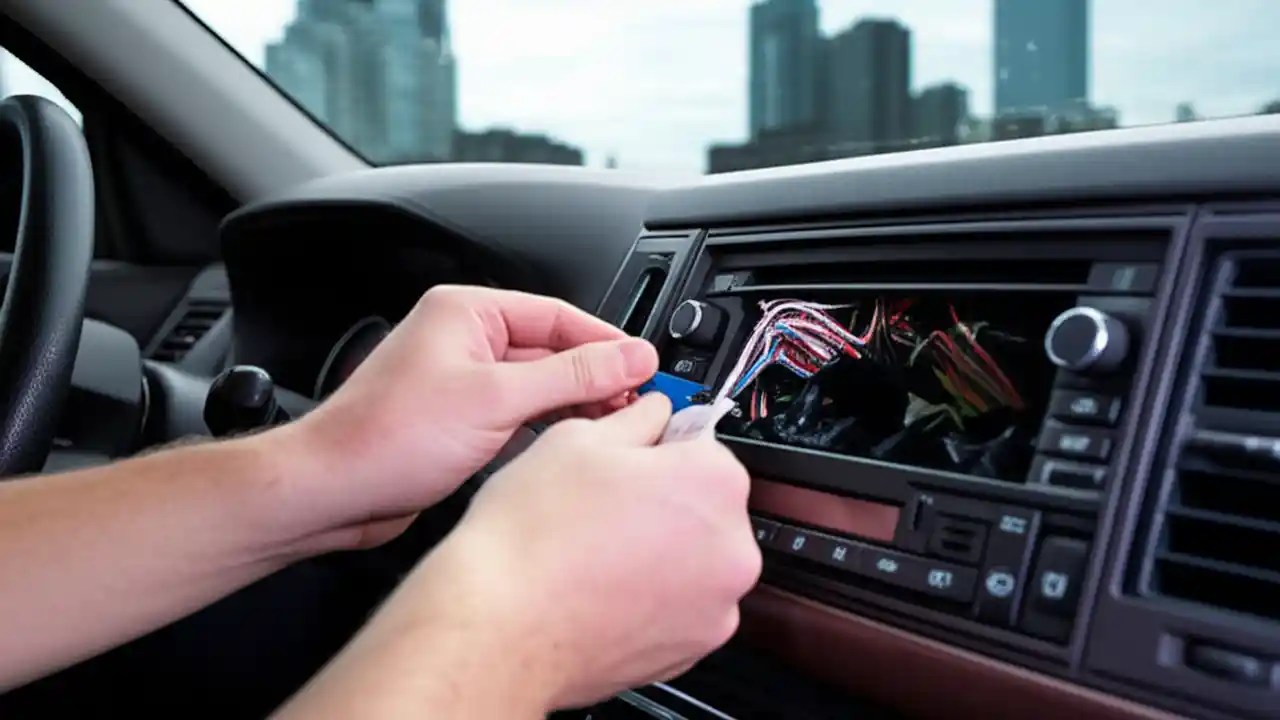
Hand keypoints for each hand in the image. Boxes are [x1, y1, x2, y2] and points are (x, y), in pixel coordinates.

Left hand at [270, 285, 658, 550]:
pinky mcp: (464, 421)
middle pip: (554, 350)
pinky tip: (576, 443)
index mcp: (467, 313)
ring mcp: (465, 383)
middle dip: (597, 377)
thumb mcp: (495, 399)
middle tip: (641, 401)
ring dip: (577, 404)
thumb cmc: (385, 438)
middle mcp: (465, 341)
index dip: (607, 341)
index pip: (558, 315)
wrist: (332, 493)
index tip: (646, 365)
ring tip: (617, 425)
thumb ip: (571, 376)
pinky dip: (551, 426)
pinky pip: (522, 414)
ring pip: (541, 386)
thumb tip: (628, 357)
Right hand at [274, 395, 760, 717]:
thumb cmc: (518, 536)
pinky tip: (582, 569)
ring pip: (682, 548)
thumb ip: (634, 412)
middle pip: (698, 498)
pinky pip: (666, 594)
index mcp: (709, 487)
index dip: (659, 430)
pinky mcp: (678, 646)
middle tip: (593, 484)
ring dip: (644, 534)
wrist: (483, 627)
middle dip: (654, 486)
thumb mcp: (574, 437)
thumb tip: (657, 406)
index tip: (637, 431)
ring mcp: (706, 608)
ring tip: (577, 530)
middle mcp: (725, 552)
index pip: (704, 436)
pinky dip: (635, 579)